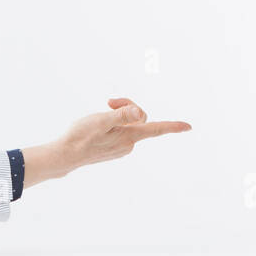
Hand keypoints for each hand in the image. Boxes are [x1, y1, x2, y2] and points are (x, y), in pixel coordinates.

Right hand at [23, 98, 191, 187]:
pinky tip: (98, 126)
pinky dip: (113, 122)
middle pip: (139, 118)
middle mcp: (129, 144)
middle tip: (108, 101)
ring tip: (100, 112)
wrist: (66, 155)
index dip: (172, 127)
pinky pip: (121, 130)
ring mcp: (122, 147)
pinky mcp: (113, 148)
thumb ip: (121, 115)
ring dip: (118, 114)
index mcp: (129, 137)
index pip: (156, 130)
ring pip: (129, 123)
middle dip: (126, 105)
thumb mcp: (100, 121)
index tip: (188, 127)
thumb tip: (139, 113)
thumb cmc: (81, 136)